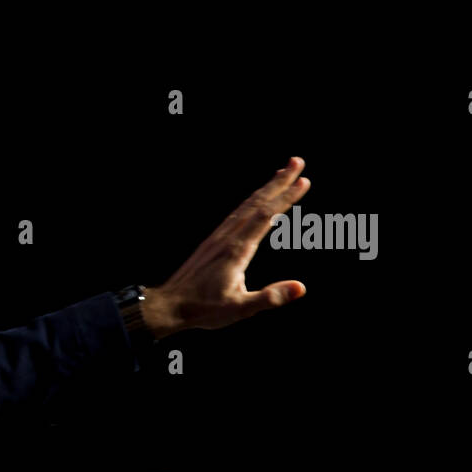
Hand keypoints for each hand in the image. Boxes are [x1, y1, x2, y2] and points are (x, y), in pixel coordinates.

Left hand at [143, 157, 309, 335]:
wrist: (168, 305)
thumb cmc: (202, 309)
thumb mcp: (239, 309)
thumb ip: (270, 297)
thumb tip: (300, 288)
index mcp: (237, 250)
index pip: (266, 217)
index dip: (285, 198)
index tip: (303, 181)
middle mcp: (227, 238)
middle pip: (256, 203)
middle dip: (279, 181)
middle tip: (297, 161)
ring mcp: (218, 237)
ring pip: (245, 206)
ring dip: (265, 187)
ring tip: (280, 172)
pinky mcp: (212, 242)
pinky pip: (235, 214)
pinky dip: (249, 202)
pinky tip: (254, 200)